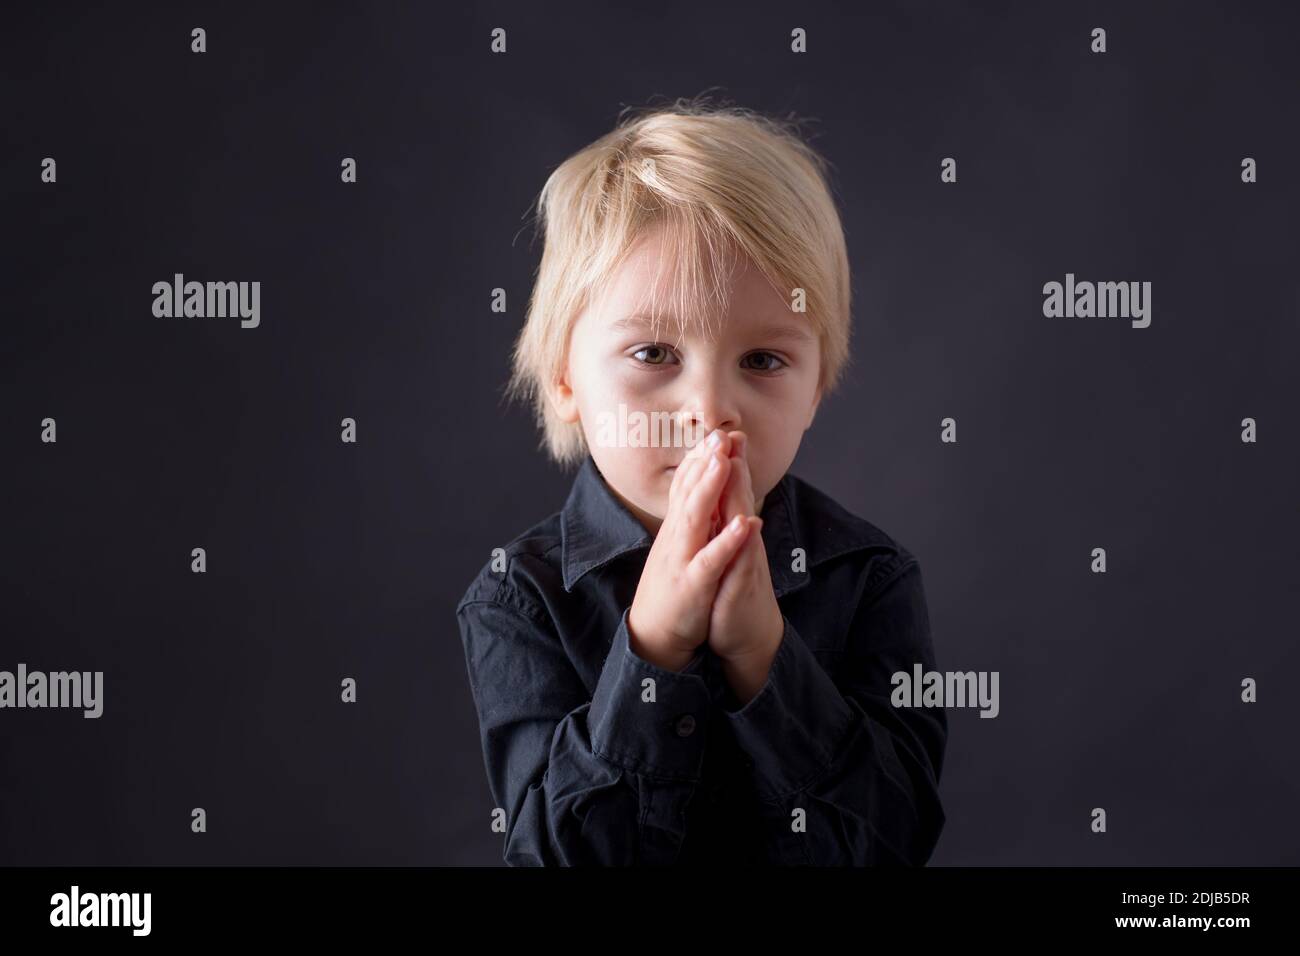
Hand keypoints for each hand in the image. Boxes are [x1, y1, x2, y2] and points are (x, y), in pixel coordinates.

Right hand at [627, 429, 755, 670]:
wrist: (654, 634)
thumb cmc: (672, 587)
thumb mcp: (678, 548)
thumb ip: (688, 519)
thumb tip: (698, 491)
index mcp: (676, 530)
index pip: (685, 486)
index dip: (700, 459)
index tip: (716, 434)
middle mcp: (676, 538)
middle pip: (689, 493)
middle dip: (705, 463)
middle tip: (720, 435)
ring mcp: (682, 560)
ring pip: (695, 518)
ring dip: (709, 489)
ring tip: (724, 462)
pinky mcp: (692, 585)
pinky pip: (710, 561)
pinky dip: (726, 542)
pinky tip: (743, 525)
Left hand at [707, 433, 783, 667]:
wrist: (748, 634)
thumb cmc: (733, 591)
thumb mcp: (726, 553)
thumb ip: (724, 524)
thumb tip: (718, 497)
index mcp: (733, 533)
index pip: (729, 491)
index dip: (724, 462)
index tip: (720, 431)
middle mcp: (743, 542)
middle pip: (739, 497)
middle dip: (735, 465)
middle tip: (730, 432)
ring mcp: (746, 562)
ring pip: (744, 522)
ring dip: (740, 493)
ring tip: (735, 464)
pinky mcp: (743, 585)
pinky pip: (744, 561)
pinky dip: (743, 542)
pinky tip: (747, 525)